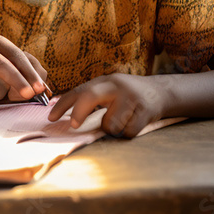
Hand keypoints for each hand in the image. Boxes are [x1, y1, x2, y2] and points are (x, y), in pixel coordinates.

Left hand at [48, 73, 165, 136]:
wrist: (162, 92)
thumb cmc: (127, 96)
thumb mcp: (108, 91)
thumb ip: (90, 99)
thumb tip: (66, 117)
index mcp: (103, 81)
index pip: (78, 91)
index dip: (62, 105)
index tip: (51, 118)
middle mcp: (115, 86)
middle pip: (90, 96)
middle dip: (79, 112)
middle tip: (74, 125)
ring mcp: (131, 98)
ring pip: (110, 122)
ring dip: (112, 129)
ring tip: (120, 122)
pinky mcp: (145, 111)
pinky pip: (128, 131)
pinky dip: (128, 133)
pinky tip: (133, 124)